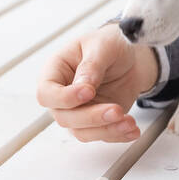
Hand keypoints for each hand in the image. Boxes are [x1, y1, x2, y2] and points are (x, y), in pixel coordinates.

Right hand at [36, 24, 157, 141]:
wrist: (130, 57)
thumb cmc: (109, 44)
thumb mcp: (102, 46)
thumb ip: (91, 65)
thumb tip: (83, 86)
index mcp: (55, 72)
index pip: (46, 93)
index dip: (64, 98)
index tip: (88, 92)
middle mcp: (62, 96)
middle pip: (65, 118)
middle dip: (92, 117)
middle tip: (116, 110)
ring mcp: (78, 111)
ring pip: (83, 132)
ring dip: (107, 130)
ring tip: (129, 122)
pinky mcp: (96, 122)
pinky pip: (102, 135)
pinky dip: (118, 134)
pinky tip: (132, 129)